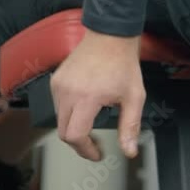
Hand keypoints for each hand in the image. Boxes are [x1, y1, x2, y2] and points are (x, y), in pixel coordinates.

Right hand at [50, 29, 145, 160]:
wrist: (111, 36)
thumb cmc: (123, 64)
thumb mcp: (134, 96)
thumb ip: (130, 126)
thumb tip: (129, 150)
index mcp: (87, 98)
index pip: (75, 135)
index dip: (85, 150)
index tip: (97, 153)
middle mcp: (67, 92)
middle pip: (64, 131)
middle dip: (79, 142)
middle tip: (94, 144)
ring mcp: (58, 85)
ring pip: (59, 119)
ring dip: (74, 126)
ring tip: (93, 121)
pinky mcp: (55, 80)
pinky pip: (58, 104)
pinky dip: (69, 112)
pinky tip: (85, 105)